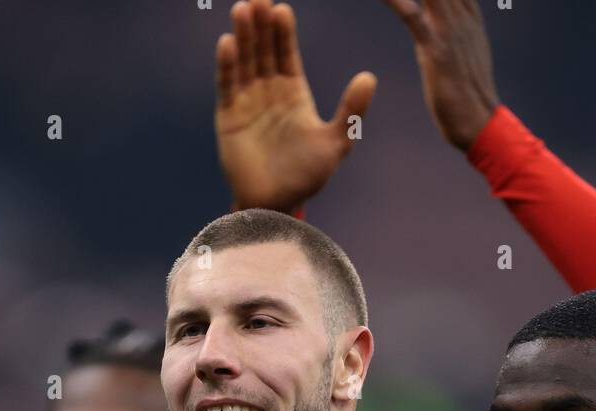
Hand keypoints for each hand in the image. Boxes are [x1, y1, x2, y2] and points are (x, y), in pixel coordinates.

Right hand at [217, 0, 376, 210]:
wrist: (278, 205)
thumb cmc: (307, 178)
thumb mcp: (336, 143)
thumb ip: (351, 111)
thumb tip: (369, 76)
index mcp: (294, 93)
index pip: (287, 53)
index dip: (284, 32)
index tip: (282, 9)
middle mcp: (269, 92)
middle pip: (264, 50)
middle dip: (262, 25)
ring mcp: (247, 102)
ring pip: (245, 61)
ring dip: (244, 36)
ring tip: (243, 9)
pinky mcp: (228, 117)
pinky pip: (227, 85)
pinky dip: (227, 65)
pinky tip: (228, 44)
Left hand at [381, 0, 498, 150]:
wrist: (479, 123)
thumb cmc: (467, 93)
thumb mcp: (464, 50)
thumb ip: (456, 25)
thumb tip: (439, 16)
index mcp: (467, 12)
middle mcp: (460, 13)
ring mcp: (449, 29)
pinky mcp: (436, 49)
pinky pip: (412, 15)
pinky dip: (395, 0)